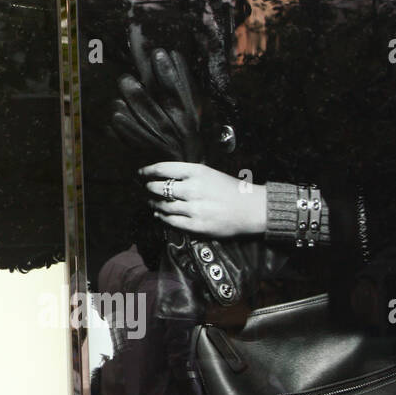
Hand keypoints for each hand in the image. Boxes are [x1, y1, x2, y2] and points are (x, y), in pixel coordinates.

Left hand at [140, 162, 266, 238]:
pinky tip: (160, 213)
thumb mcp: (211, 173)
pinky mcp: (197, 225)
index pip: (163, 169)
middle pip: (159, 187)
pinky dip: (162, 216)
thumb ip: (189, 173)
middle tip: (146, 188)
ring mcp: (194, 208)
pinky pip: (171, 221)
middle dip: (149, 187)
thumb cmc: (232, 189)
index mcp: (197, 172)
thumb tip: (164, 174)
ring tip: (151, 201)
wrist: (253, 209)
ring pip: (163, 205)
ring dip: (154, 203)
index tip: (141, 173)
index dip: (148, 171)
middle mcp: (193, 189)